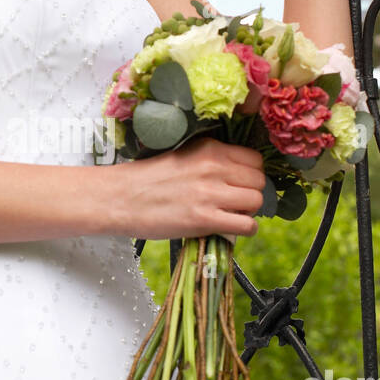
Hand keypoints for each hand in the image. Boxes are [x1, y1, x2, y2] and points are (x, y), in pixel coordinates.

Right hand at [121, 137, 265, 241]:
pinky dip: (245, 230)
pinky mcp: (205, 219)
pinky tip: (231, 229)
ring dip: (248, 212)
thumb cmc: (146, 180)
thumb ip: (211, 161)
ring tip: (232, 215)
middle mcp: (214, 167)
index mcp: (209, 148)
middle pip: (259, 181)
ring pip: (256, 202)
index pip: (255, 159)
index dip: (251, 174)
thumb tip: (237, 176)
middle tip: (236, 202)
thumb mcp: (183, 156)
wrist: (119, 197)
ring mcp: (210, 193)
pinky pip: (247, 225)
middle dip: (251, 193)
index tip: (241, 184)